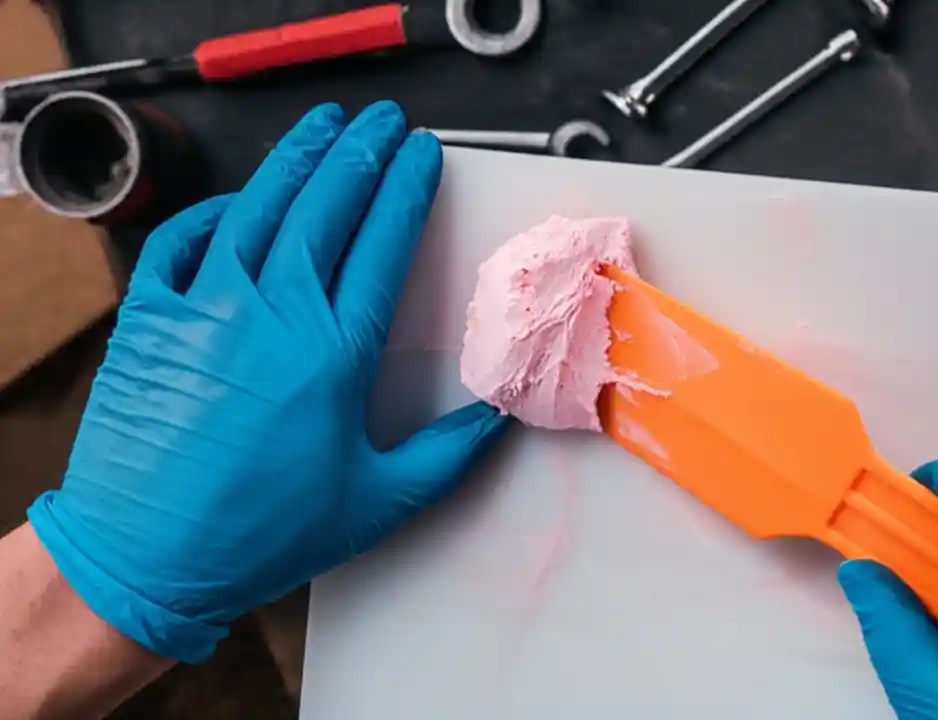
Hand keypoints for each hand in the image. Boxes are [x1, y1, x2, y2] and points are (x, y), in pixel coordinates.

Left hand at [27, 101, 507, 662]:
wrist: (147, 556)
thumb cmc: (264, 533)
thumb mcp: (377, 503)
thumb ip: (447, 456)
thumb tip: (497, 418)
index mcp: (334, 352)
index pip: (381, 245)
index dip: (405, 190)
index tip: (422, 155)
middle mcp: (273, 314)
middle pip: (324, 209)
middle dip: (360, 154)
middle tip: (382, 122)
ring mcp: (206, 308)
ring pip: (259, 210)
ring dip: (297, 161)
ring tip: (324, 126)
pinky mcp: (152, 319)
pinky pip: (182, 242)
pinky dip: (211, 212)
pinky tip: (237, 202)